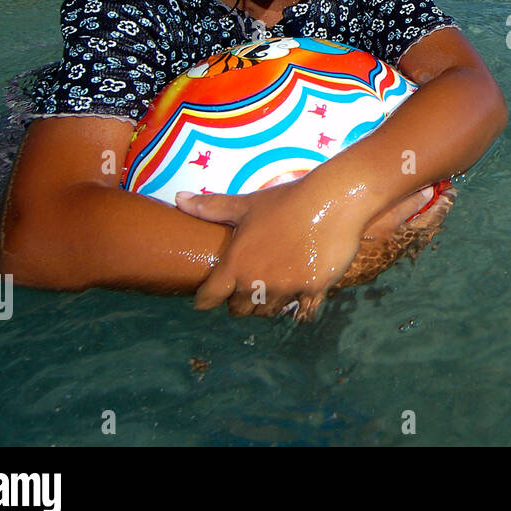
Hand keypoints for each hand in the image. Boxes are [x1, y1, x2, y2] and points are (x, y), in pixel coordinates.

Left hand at [175, 173, 369, 318]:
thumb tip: (179, 199)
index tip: (206, 300)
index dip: (206, 299)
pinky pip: (302, 311)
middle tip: (245, 290)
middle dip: (239, 302)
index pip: (210, 297)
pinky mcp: (313, 290)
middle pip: (240, 309)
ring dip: (268, 303)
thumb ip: (212, 207)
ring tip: (272, 290)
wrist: (332, 201)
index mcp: (236, 264)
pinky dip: (299, 308)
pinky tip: (301, 298)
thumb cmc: (286, 201)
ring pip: (269, 311)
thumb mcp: (246, 204)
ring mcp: (286, 289)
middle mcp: (257, 282)